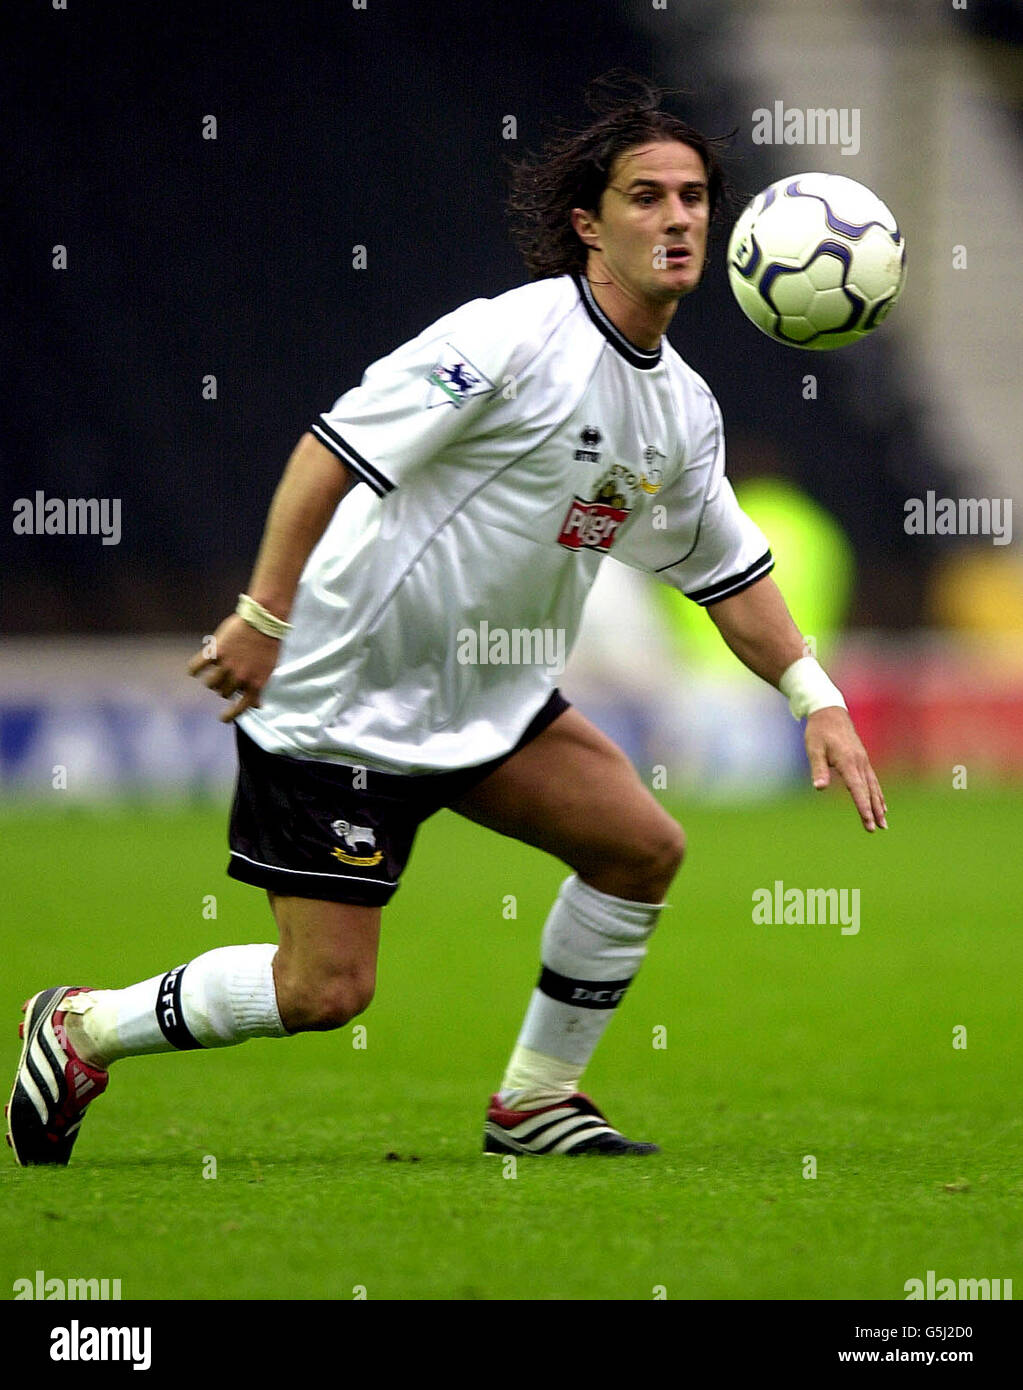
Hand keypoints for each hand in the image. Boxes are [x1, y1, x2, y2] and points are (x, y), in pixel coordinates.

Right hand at [187, 613, 282, 722]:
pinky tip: (195, 669)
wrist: (264, 621)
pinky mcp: (215, 653)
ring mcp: (227, 666)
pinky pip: (197, 667)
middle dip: (224, 687)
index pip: (240, 708)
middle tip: (227, 675)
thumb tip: (257, 705)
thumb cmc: (267, 645)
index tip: (223, 719)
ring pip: (210, 684)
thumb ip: (259, 687)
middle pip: (222, 693)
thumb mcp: (268, 670)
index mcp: (255, 684)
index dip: (230, 715)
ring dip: (211, 679)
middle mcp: (240, 678)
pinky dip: (194, 669)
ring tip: (215, 670)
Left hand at [805, 706, 887, 832]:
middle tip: (878, 829)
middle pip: (869, 791)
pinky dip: (877, 794)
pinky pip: (872, 781)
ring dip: (879, 805)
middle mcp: (859, 762)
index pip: (857, 789)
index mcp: (847, 761)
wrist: (829, 712)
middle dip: (874, 811)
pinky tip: (881, 804)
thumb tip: (819, 787)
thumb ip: (818, 769)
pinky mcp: (862, 760)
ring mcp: (863, 761)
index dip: (863, 806)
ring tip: (883, 823)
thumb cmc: (818, 732)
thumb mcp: (813, 749)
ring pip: (874, 787)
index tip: (868, 821)